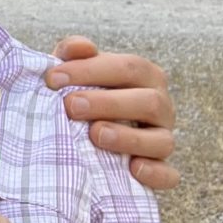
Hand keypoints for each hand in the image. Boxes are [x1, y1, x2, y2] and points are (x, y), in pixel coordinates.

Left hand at [46, 37, 178, 190]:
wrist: (82, 133)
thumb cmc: (81, 94)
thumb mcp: (74, 72)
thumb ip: (74, 54)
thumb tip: (81, 47)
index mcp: (145, 76)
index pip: (129, 67)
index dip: (91, 70)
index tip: (53, 78)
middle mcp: (161, 107)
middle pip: (149, 102)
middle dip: (108, 103)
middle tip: (70, 106)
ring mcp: (163, 140)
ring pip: (162, 140)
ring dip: (129, 138)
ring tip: (96, 134)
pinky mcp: (162, 171)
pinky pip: (169, 176)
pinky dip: (154, 173)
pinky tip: (132, 168)